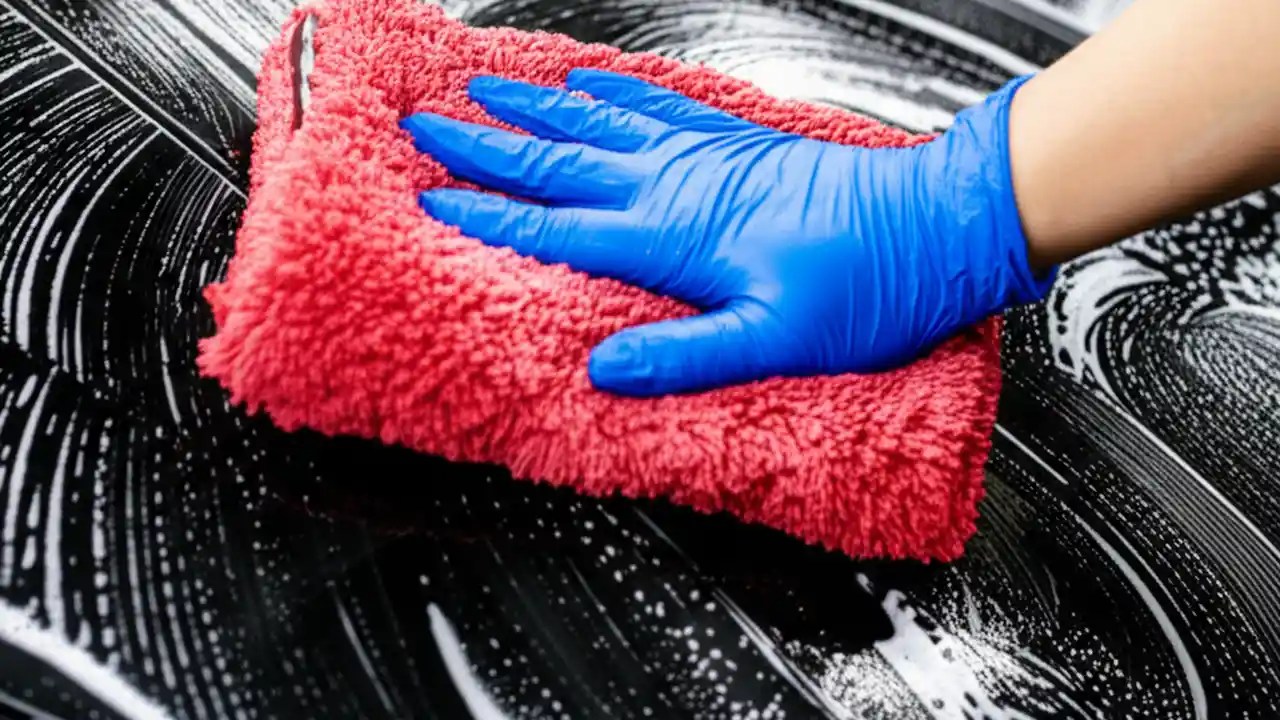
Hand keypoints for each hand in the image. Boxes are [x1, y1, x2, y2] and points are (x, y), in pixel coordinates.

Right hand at [400, 70, 1052, 395]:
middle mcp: (675, 185)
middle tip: (425, 125)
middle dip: (485, 146)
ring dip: (534, 106)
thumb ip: (687, 354)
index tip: (431, 196)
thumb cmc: (866, 286)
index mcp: (672, 236)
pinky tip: (588, 78)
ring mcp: (701, 156)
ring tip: (483, 86)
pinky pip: (654, 104)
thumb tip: (605, 370)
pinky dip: (611, 90)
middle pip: (558, 161)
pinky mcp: (731, 143)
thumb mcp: (776, 341)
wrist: (936, 224)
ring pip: (595, 122)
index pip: (557, 225)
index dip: (488, 212)